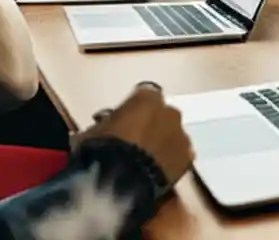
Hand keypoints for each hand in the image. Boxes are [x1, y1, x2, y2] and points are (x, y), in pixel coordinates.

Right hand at [74, 82, 194, 187]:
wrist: (120, 181)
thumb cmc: (101, 150)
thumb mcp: (91, 133)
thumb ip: (103, 126)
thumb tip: (100, 132)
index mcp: (147, 98)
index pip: (142, 96)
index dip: (131, 110)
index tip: (121, 122)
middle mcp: (169, 112)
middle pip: (161, 115)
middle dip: (150, 126)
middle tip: (132, 144)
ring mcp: (182, 136)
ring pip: (172, 136)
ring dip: (161, 145)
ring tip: (142, 164)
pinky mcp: (187, 161)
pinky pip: (178, 158)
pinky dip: (168, 163)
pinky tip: (153, 175)